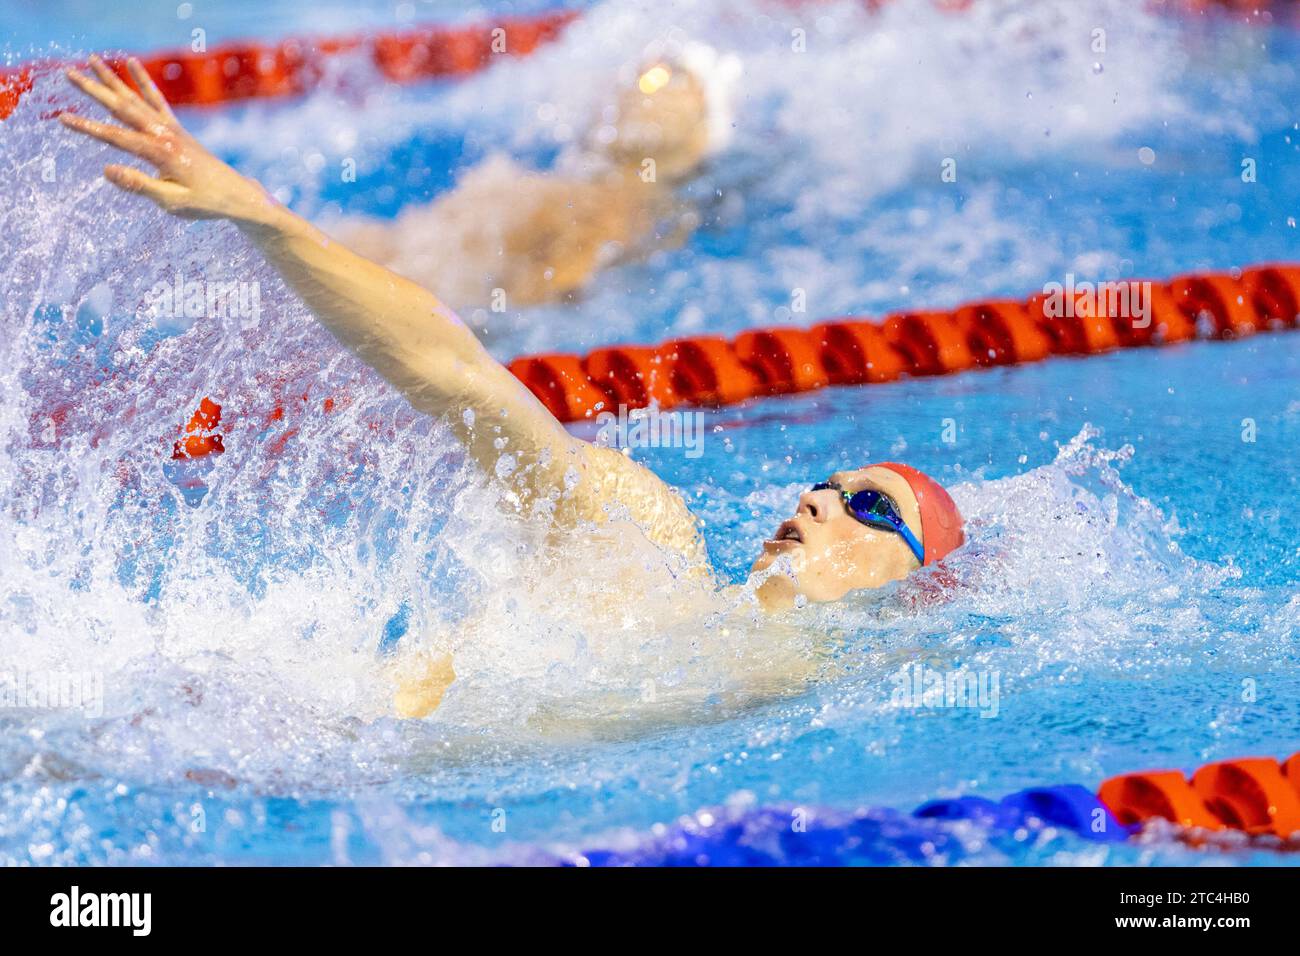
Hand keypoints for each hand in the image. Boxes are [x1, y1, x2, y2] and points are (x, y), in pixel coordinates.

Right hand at [60, 55, 277, 224]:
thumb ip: (140, 185)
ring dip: (112, 79)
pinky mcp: (177, 130)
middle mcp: (165, 135)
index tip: (62, 119)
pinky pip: (157, 100)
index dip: (88, 128)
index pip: (117, 138)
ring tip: (91, 59)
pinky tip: (132, 64)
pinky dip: (143, 82)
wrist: (237, 196)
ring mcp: (172, 129)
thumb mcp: (172, 203)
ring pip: (136, 99)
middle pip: (123, 108)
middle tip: (68, 73)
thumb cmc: (205, 203)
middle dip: (95, 90)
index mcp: (161, 153)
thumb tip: (106, 170)